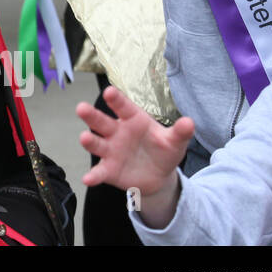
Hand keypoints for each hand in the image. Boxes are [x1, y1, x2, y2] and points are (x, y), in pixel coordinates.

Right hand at [77, 86, 194, 229]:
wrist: (157, 175)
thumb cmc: (163, 150)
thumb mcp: (174, 141)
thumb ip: (180, 132)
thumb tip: (190, 122)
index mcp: (132, 119)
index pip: (123, 107)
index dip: (116, 100)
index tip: (110, 92)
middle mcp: (116, 132)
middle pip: (101, 121)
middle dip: (91, 115)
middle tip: (81, 108)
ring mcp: (110, 150)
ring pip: (97, 143)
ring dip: (89, 141)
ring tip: (85, 138)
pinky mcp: (108, 170)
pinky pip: (99, 172)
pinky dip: (93, 175)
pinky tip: (88, 179)